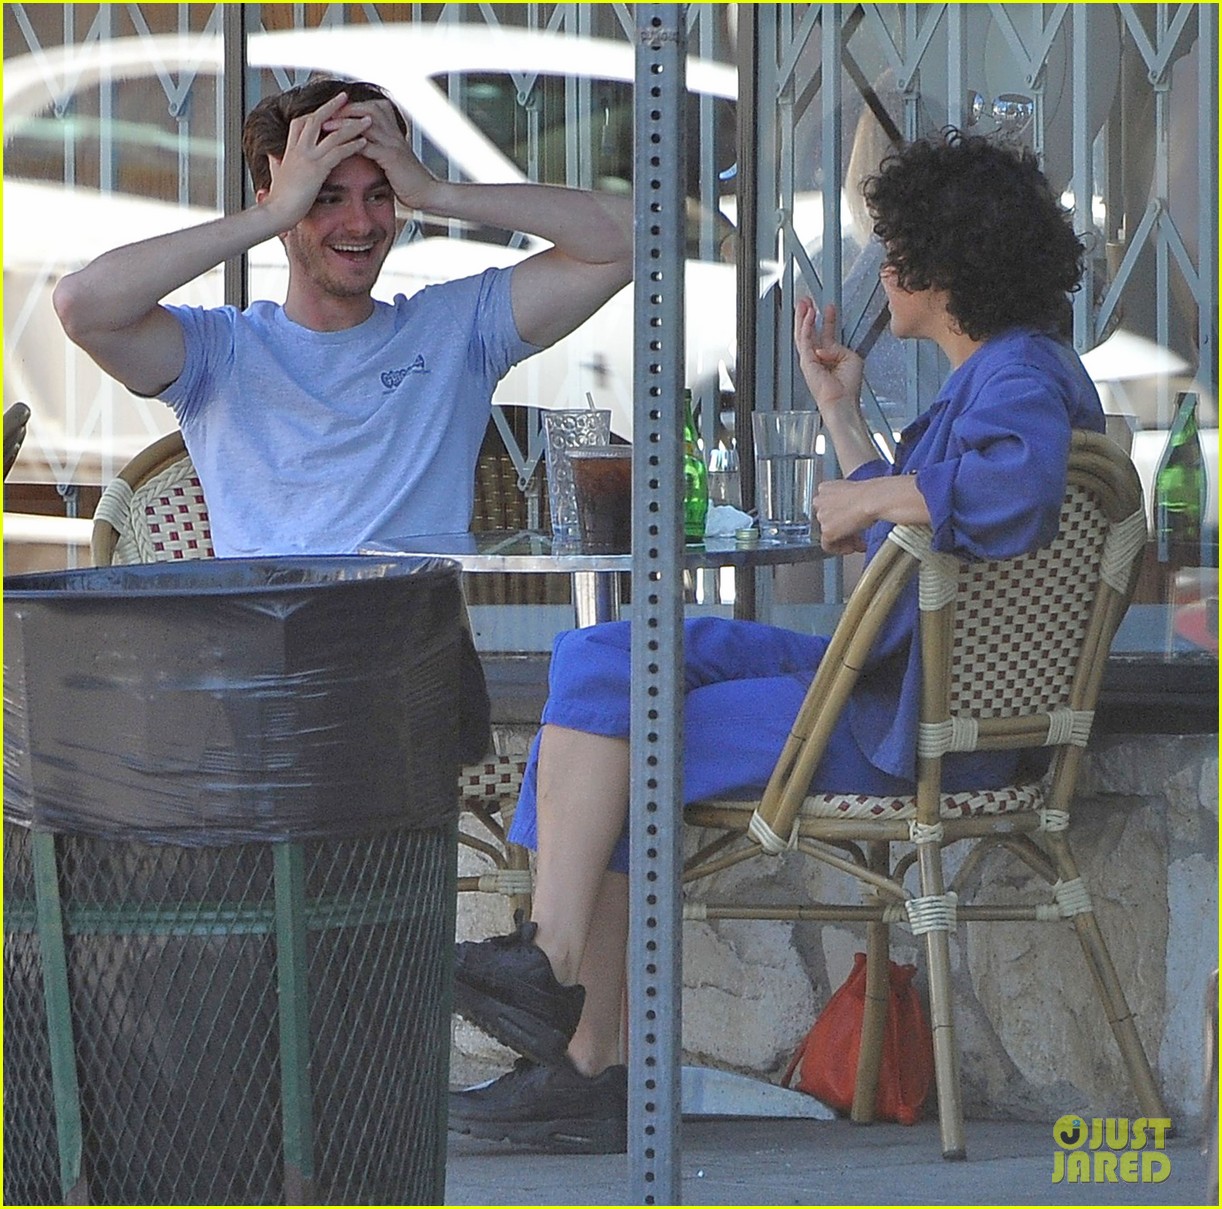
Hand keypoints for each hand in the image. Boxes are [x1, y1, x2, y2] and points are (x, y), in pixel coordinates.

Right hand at [263, 91, 369, 230]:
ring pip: (332, 133)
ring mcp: (308, 157)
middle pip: (316, 118)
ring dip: (352, 125)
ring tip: (367, 120)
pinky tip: (364, 142)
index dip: (315, 113)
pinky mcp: (317, 170)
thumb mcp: (275, 173)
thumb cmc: (278, 197)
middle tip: (346, 97)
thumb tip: (271, 154)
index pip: (300, 121)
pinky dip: (353, 145)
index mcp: (290, 149)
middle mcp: (299, 149)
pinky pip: (338, 152)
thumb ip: (275, 161)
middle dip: (332, 106)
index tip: (327, 108)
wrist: (277, 211)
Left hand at [327, 98, 438, 209]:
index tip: (335, 111)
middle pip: (368, 108)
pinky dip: (352, 145)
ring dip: (344, 124)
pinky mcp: (391, 158)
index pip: (373, 108)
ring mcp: (393, 144)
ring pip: (366, 123)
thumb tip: (362, 147)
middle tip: (327, 114)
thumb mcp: (394, 160)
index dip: (353, 107)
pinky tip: (339, 147)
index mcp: (394, 132)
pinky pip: (368, 146)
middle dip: (346, 109)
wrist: (428, 194)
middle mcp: (394, 134)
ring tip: (327, 127)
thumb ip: (380, 149)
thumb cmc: (410, 181)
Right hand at [794, 296, 863, 416]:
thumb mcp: (851, 358)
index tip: (829, 308)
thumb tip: (824, 346)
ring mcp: (810, 360)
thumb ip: (840, 347)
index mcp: (830, 357)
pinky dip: (807, 325)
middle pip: (810, 332)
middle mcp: (818, 358)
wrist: (842, 402)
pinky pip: (805, 339)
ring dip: (803, 317)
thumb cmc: (848, 387)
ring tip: (804, 303)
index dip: (828, 319)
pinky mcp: (806, 361)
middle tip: (807, 301)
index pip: (827, 334)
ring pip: (803, 333)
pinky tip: (809, 314)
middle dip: (809, 315)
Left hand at [813, 479, 871, 553]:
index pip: (827, 507)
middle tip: (857, 535)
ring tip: (858, 542)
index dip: (841, 516)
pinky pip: (828, 546)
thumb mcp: (853, 493)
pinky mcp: (827, 531)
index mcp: (824, 489)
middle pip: (828, 521)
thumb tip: (848, 515)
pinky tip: (852, 548)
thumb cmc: (871, 494)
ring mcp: (822, 517)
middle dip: (843, 529)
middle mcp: (819, 502)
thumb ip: (845, 502)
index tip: (851, 521)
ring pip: (829, 533)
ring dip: (845, 539)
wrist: (873, 499)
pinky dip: (841, 549)